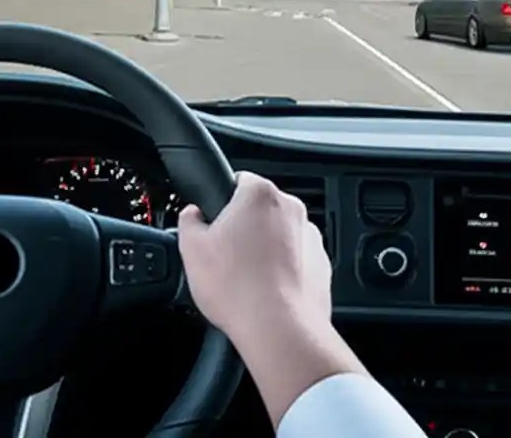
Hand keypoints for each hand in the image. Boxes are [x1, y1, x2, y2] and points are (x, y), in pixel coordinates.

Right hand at [176, 171, 331, 343]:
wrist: (279, 330)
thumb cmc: (237, 288)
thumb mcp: (191, 248)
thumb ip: (189, 220)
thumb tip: (193, 216)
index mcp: (259, 195)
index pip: (238, 179)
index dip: (221, 201)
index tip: (213, 222)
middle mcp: (291, 210)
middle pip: (259, 209)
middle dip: (242, 227)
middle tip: (223, 254)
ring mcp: (311, 239)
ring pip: (278, 235)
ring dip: (263, 248)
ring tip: (243, 277)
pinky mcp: (321, 266)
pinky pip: (295, 260)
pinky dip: (281, 270)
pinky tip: (263, 290)